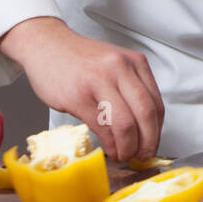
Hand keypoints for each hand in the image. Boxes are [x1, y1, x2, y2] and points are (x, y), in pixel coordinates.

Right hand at [0, 16, 164, 162]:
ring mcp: (99, 82)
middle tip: (143, 156)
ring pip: (125, 124)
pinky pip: (102, 127)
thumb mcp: (114, 65)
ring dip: (128, 147)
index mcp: (135, 62)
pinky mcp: (78, 97)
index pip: (156, 104)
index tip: (152, 144)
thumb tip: (145, 127)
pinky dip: (110, 144)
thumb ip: (131, 89)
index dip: (156, 131)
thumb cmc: (80, 60)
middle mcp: (120, 69)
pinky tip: (110, 149)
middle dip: (147, 143)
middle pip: (146, 114)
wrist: (46, 45)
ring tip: (124, 154)